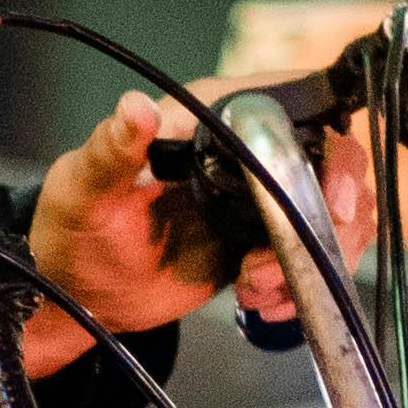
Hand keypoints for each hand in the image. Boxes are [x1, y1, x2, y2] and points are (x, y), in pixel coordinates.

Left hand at [19, 91, 377, 372]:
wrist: (81, 293)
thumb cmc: (72, 229)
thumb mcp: (84, 189)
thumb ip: (111, 149)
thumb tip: (134, 107)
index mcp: (208, 116)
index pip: (296, 107)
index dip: (329, 147)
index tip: (329, 197)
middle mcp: (245, 150)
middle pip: (334, 163)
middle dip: (330, 218)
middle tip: (292, 259)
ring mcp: (261, 197)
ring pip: (334, 213)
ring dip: (315, 257)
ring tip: (257, 286)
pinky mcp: (263, 239)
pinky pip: (313, 254)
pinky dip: (301, 284)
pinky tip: (260, 300)